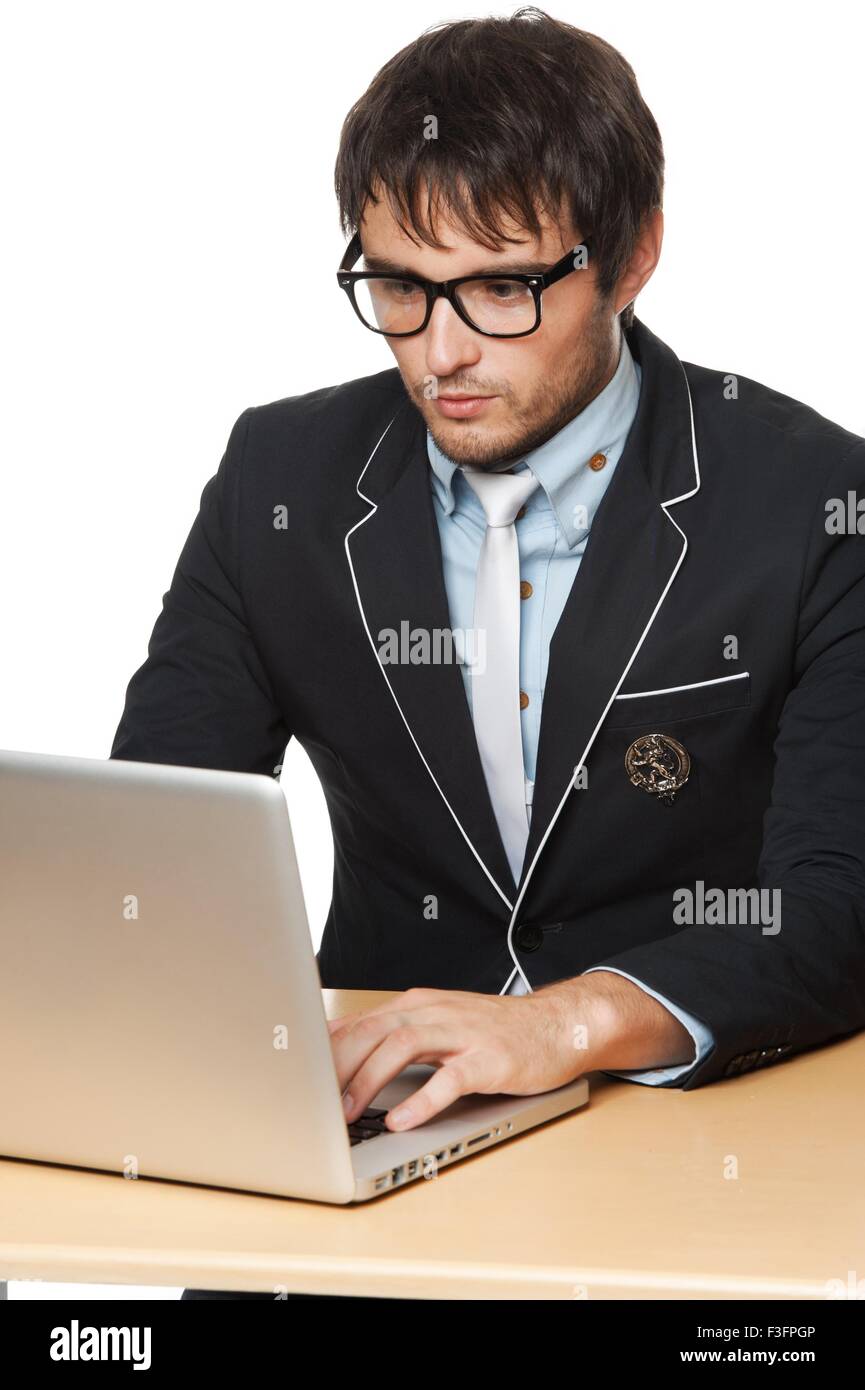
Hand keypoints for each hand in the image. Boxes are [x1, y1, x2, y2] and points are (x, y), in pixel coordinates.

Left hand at [326, 982, 612, 1133]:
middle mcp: (433, 1013)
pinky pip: (448, 1080)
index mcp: (415, 1005)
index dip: (321, 1051)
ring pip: (402, 1048)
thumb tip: (336, 1049)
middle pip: (371, 1031)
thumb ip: (391, 1036)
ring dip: (368, 1081)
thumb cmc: (491, 1031)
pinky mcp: (488, 1060)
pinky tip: (401, 1120)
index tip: (293, 1077)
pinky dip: (421, 1101)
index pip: (357, 1023)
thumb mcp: (436, 1025)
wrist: (556, 1025)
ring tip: (347, 1113)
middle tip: (308, 1100)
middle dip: (334, 1065)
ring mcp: (461, 1034)